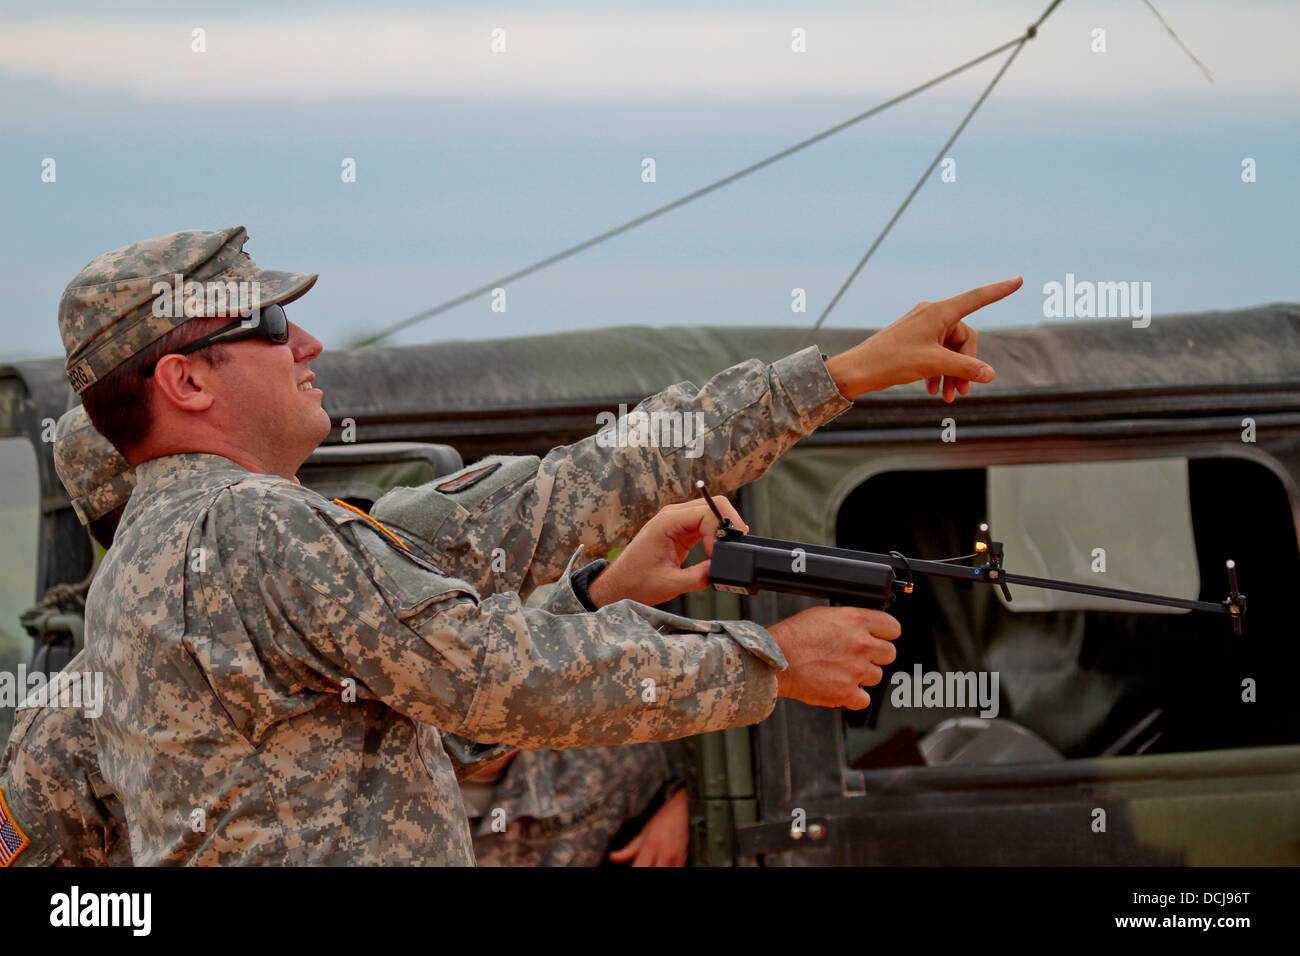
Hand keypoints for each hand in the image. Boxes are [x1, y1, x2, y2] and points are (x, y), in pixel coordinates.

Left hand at [586, 497, 747, 607]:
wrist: (619, 585)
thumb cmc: (635, 582)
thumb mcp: (670, 584)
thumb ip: (699, 577)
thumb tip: (720, 570)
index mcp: (667, 521)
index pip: (707, 512)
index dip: (719, 532)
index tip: (718, 555)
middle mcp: (673, 515)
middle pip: (714, 505)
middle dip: (729, 523)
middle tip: (735, 546)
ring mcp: (677, 521)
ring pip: (712, 513)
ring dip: (723, 530)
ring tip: (726, 551)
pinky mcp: (681, 531)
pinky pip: (706, 525)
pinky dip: (716, 535)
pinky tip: (717, 550)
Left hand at [607, 788, 688, 866]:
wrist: (685, 808)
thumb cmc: (663, 820)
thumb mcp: (643, 833)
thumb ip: (628, 850)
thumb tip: (611, 858)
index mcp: (650, 847)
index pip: (638, 869)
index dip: (634, 872)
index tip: (634, 868)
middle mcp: (664, 855)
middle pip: (651, 872)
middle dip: (646, 871)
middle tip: (643, 866)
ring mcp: (677, 859)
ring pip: (665, 873)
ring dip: (658, 871)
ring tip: (653, 865)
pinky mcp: (687, 860)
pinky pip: (678, 870)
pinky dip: (669, 870)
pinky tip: (664, 865)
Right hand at [767, 605, 900, 708]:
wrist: (775, 657)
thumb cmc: (794, 635)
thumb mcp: (826, 614)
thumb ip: (852, 621)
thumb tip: (866, 628)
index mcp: (857, 620)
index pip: (893, 628)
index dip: (884, 633)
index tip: (879, 638)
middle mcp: (861, 644)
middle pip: (889, 654)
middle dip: (875, 655)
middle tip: (856, 656)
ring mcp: (856, 670)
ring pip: (876, 676)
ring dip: (862, 675)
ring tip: (840, 670)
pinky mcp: (847, 692)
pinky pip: (864, 699)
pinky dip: (853, 697)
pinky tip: (840, 686)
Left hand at [824, 276, 1022, 402]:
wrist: (858, 370)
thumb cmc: (892, 361)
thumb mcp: (933, 364)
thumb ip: (965, 367)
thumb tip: (990, 374)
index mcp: (938, 312)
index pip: (976, 298)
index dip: (999, 291)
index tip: (1019, 280)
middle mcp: (932, 315)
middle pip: (964, 338)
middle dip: (965, 366)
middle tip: (960, 393)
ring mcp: (922, 328)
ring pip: (950, 350)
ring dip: (952, 373)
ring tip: (947, 398)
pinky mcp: (914, 340)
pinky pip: (937, 353)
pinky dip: (938, 371)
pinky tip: (932, 391)